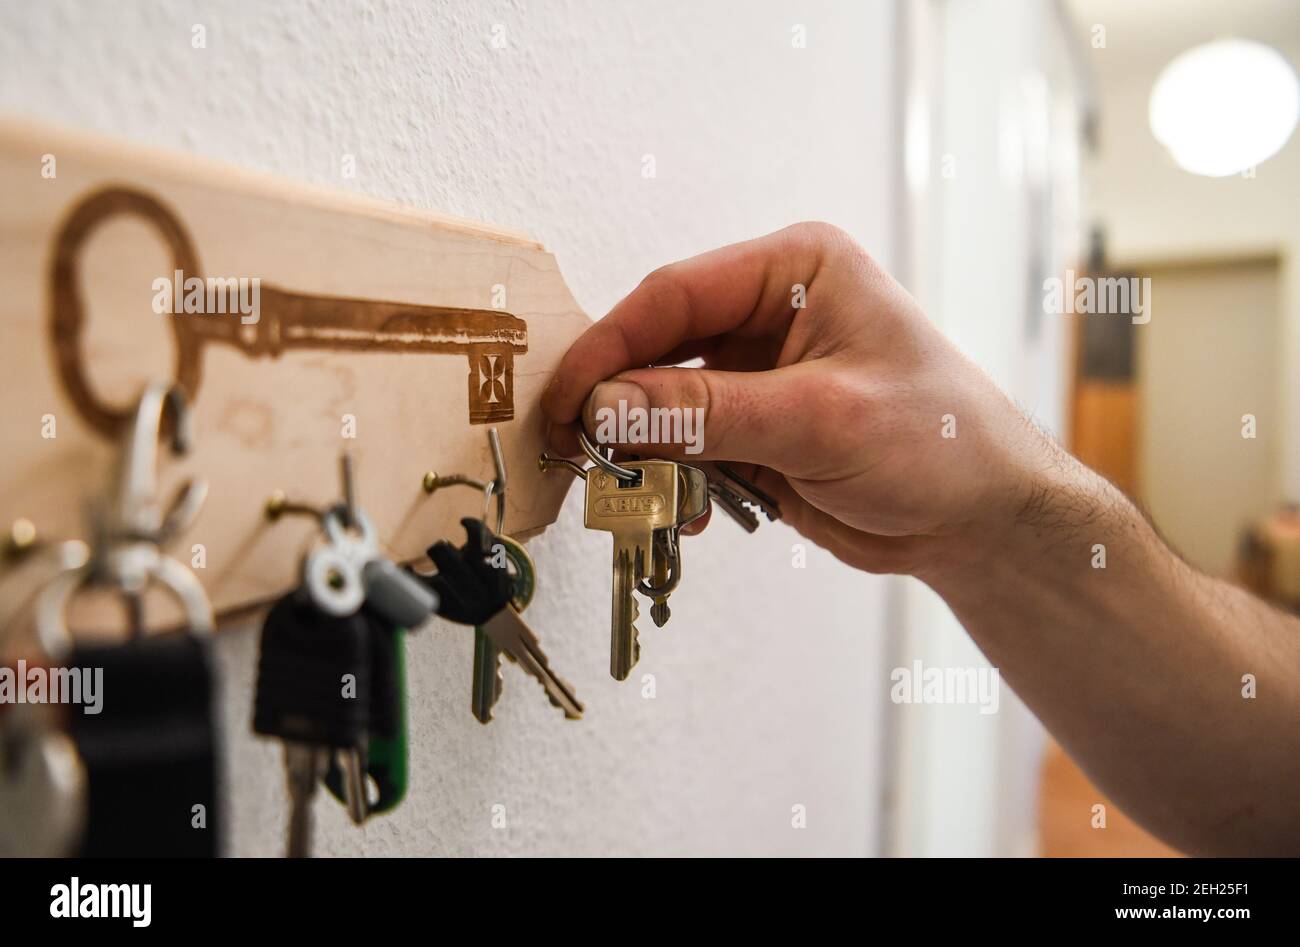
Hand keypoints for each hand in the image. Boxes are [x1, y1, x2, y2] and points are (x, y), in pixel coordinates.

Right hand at [541, 222, 1060, 579]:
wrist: (981, 521)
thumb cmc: (942, 443)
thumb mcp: (822, 420)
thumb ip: (708, 413)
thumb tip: (608, 407)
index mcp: (795, 270)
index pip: (676, 295)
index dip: (611, 347)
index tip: (569, 399)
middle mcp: (770, 312)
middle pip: (660, 347)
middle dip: (619, 403)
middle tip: (579, 451)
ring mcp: (759, 375)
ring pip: (664, 403)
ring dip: (643, 450)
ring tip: (630, 490)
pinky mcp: (754, 430)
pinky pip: (686, 448)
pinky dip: (671, 479)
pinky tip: (681, 508)